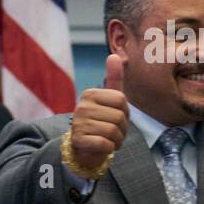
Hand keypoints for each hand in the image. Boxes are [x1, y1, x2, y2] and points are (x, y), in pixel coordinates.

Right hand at [68, 53, 129, 172]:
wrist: (84, 149)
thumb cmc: (100, 122)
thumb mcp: (109, 100)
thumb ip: (113, 79)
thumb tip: (114, 55)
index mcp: (90, 94)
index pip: (121, 100)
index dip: (125, 112)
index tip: (117, 118)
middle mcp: (82, 106)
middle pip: (119, 116)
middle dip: (122, 129)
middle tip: (114, 133)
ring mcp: (78, 123)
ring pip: (112, 131)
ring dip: (117, 140)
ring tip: (109, 140)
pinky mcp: (78, 139)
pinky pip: (104, 143)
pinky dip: (109, 148)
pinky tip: (103, 147)